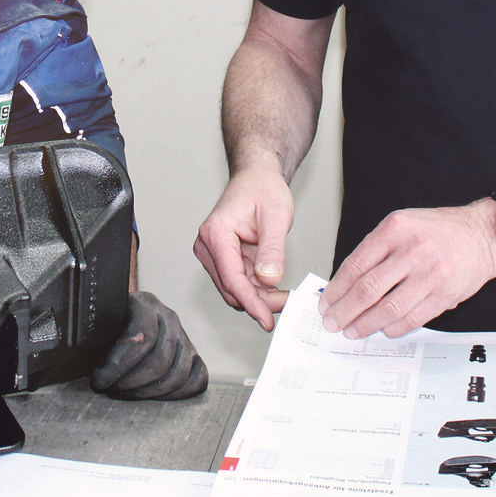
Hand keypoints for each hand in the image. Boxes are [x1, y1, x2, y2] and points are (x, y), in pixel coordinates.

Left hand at [90, 291, 207, 399]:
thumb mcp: (96, 323)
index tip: (98, 381)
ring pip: (178, 373)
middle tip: (111, 390)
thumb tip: (84, 362)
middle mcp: (169, 317)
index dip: (117, 365)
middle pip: (160, 360)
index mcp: (144, 304)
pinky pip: (198, 379)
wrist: (120, 316)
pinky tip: (153, 397)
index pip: (141, 337)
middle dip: (131, 382)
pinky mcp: (193, 355)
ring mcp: (184, 337)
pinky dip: (177, 394)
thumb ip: (92, 336)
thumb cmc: (105, 324)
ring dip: (149, 392)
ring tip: (126, 394)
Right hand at [193, 169, 294, 329]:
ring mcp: (214, 253)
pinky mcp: (223, 258)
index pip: (232, 278)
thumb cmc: (263, 189)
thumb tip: (268, 279)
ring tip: (284, 297)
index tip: (266, 318)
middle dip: (258, 302)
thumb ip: (272, 249)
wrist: (257, 177)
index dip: (251, 302)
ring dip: (258, 298)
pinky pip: (239, 281)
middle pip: (231, 288)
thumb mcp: (276, 217)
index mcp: (216, 234)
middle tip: (287, 305)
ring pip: (235, 289)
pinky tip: (274, 289)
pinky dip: (256, 289)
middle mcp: (208, 245)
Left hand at [318, 202, 495, 338]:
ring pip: (389, 308)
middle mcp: (412, 251)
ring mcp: (430, 274)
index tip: (326, 303)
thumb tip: (346, 282)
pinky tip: (383, 330)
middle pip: (368, 289)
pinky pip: (413, 317)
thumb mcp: (402, 224)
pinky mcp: (446, 293)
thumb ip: (376, 249)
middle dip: (345, 311)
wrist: (481, 233)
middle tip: (332, 323)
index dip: (337, 289)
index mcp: (394, 230)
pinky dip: (394, 328)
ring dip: (366, 324)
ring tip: (353, 331)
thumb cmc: (438, 230)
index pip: (356, 265)